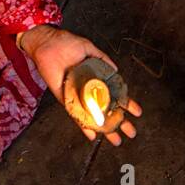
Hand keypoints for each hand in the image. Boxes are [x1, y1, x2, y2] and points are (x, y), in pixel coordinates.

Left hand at [20, 25, 141, 145]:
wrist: (47, 44)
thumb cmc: (66, 44)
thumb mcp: (89, 49)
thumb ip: (103, 59)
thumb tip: (116, 71)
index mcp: (96, 79)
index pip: (114, 95)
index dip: (126, 104)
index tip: (137, 113)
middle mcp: (88, 90)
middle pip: (107, 109)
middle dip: (120, 122)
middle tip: (131, 132)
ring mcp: (78, 96)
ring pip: (94, 116)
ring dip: (105, 129)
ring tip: (117, 140)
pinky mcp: (66, 99)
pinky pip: (76, 115)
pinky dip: (84, 126)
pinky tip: (93, 136)